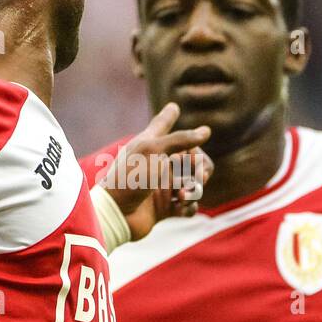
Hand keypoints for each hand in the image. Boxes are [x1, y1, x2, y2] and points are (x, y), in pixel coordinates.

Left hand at [101, 103, 213, 239]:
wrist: (116, 214)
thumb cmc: (131, 177)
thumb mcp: (154, 151)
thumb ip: (181, 139)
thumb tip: (206, 131)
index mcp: (152, 146)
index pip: (163, 126)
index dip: (168, 116)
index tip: (173, 107)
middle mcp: (159, 164)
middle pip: (193, 159)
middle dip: (201, 167)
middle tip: (200, 177)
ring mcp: (163, 187)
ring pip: (194, 183)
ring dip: (195, 189)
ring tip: (182, 196)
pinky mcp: (165, 208)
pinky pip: (188, 206)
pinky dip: (190, 206)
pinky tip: (183, 207)